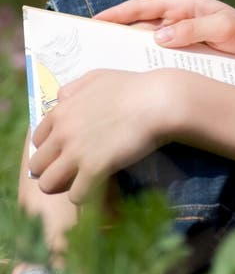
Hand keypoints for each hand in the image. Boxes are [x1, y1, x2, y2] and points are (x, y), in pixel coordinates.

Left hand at [29, 69, 179, 203]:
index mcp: (61, 112)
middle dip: (53, 170)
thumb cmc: (133, 87)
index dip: (52, 149)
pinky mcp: (94, 169)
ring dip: (64, 187)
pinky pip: (76, 195)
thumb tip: (61, 99)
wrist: (158, 101)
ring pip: (48, 184)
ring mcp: (76, 153)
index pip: (38, 141)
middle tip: (74, 171)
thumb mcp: (97, 77)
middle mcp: (62, 133)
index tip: (68, 152)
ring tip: (84, 183)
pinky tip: (99, 187)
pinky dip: (86, 195)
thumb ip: (74, 88)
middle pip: (38, 165)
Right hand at [95, 0, 234, 59]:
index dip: (117, 14)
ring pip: (148, 47)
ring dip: (130, 56)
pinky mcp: (188, 60)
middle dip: (116, 36)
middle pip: (140, 28)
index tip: (94, 22)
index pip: (143, 7)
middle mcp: (180, 22)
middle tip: (91, 50)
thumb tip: (157, 36)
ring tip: (107, 70)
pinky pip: (162, 62)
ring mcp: (182, 41)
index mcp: (185, 6)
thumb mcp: (223, 30)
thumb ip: (192, 31)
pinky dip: (148, 69)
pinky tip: (137, 84)